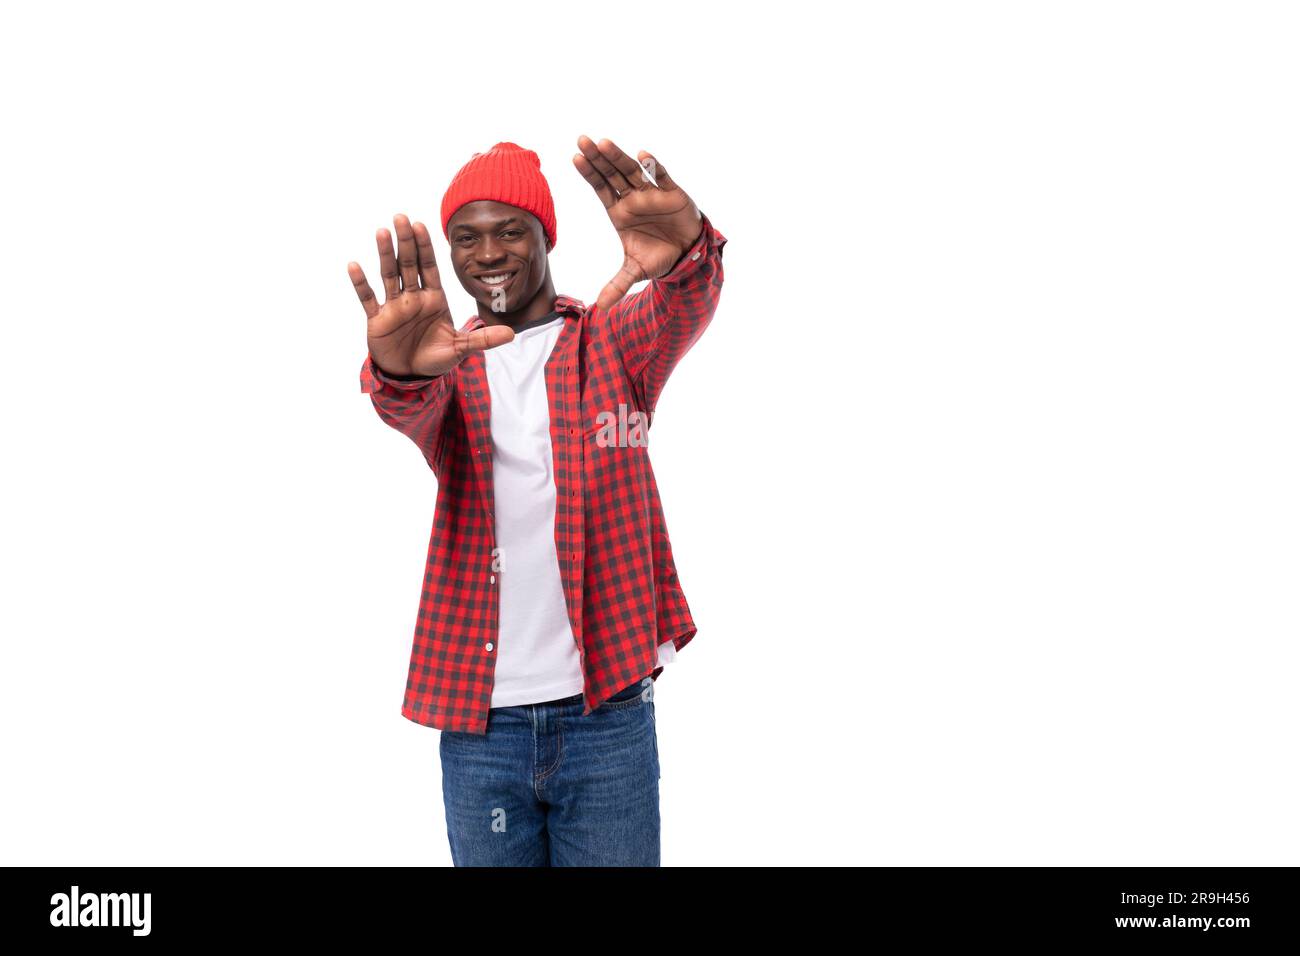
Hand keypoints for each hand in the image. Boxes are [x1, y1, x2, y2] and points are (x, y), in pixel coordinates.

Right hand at [348, 214, 513, 377]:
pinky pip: (368, 298)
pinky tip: (354, 265)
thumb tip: (512, 333)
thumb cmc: (435, 358)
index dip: (426, 247)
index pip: (430, 267)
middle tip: (401, 217)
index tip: (421, 225)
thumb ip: (482, 340)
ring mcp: (394, 307)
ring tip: (382, 232)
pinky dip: (361, 283)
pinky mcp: (378, 320)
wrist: (411, 376)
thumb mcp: (460, 349)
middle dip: (406, 241)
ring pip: (389, 275)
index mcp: (434, 299)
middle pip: (409, 264)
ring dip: (385, 254)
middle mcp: (414, 298)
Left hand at [573, 136, 703, 309]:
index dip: (589, 173)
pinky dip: (653, 167)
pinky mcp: (672, 192)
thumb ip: (618, 284)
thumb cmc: (658, 256)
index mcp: (619, 212)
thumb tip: (601, 307)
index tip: (575, 158)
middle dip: (597, 158)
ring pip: (632, 171)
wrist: (687, 255)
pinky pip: (661, 177)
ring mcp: (651, 193)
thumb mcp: (636, 271)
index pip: (600, 188)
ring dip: (618, 157)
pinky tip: (643, 154)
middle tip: (583, 140)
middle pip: (611, 174)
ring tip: (604, 143)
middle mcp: (632, 198)